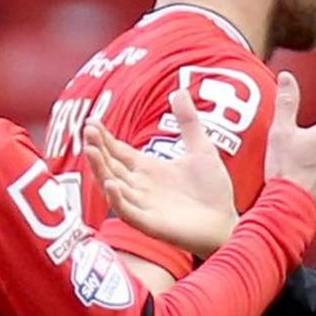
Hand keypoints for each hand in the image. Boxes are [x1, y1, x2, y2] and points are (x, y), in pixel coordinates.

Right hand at [82, 90, 236, 258]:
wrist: (227, 222)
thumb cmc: (213, 190)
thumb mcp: (201, 148)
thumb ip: (188, 122)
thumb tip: (179, 90)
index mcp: (148, 169)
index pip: (118, 151)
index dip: (104, 138)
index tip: (91, 122)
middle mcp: (140, 187)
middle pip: (111, 166)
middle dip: (97, 149)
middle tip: (88, 130)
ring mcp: (143, 206)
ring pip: (113, 187)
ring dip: (100, 170)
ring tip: (90, 151)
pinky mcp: (150, 224)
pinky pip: (128, 212)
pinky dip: (118, 200)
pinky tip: (112, 184)